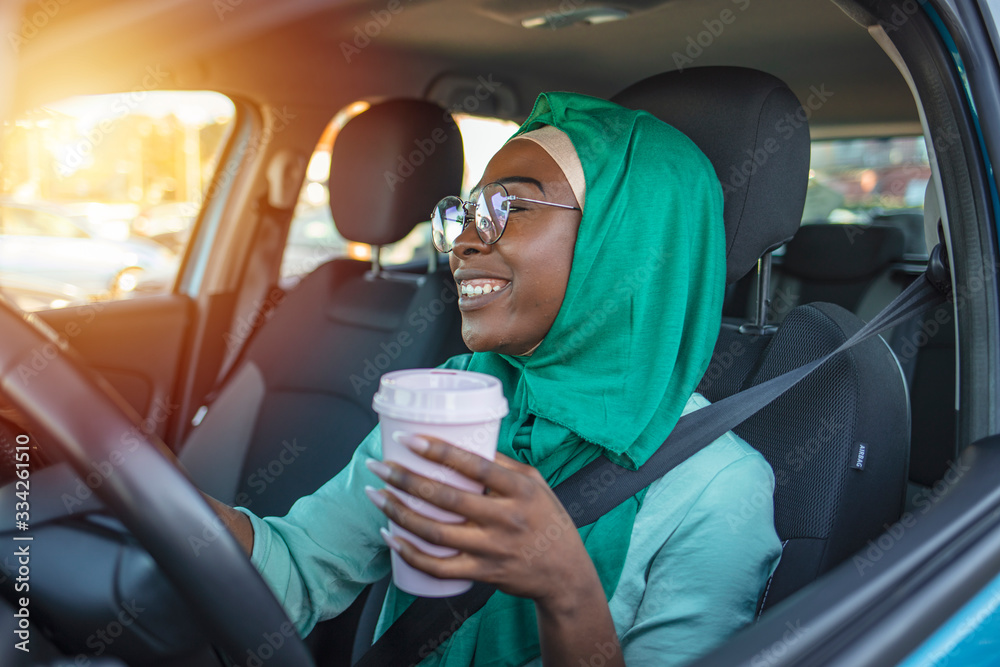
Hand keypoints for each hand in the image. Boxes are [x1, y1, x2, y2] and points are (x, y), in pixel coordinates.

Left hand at [363, 435, 599, 608]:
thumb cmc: (547, 519)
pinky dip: (411, 554)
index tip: (408, 439)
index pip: (476, 466)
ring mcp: (494, 549)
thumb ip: (501, 465)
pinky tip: (391, 537)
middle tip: (379, 466)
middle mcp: (507, 519)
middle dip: (405, 480)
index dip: (440, 451)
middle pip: (447, 499)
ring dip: (399, 513)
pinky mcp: (483, 574)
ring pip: (436, 533)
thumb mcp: (535, 484)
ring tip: (376, 496)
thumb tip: (463, 441)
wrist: (565, 573)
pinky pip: (440, 568)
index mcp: (521, 489)